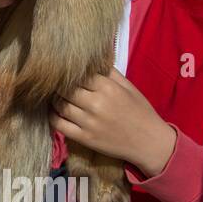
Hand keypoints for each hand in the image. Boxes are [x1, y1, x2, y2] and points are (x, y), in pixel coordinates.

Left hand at [49, 68, 175, 177]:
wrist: (150, 142)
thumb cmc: (140, 112)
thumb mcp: (129, 87)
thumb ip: (109, 72)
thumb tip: (92, 59)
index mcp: (108, 88)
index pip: (79, 74)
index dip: (72, 73)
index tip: (69, 73)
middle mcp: (96, 104)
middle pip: (65, 89)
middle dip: (61, 86)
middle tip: (59, 85)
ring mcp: (89, 122)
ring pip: (60, 105)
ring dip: (56, 99)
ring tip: (57, 96)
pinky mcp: (84, 138)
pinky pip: (59, 124)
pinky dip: (53, 116)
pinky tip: (55, 111)